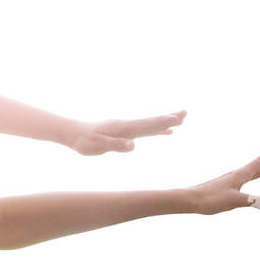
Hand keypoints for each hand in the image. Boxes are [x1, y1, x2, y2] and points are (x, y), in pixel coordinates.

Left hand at [69, 110, 187, 154]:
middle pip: (151, 122)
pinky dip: (157, 131)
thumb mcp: (98, 146)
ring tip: (182, 119)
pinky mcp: (125, 131)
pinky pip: (145, 131)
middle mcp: (127, 125)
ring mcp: (127, 127)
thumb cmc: (84, 141)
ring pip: (150, 125)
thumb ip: (115, 145)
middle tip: (185, 114)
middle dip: (168, 119)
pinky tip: (167, 133)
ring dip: (166, 122)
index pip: (145, 125)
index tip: (176, 119)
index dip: (161, 123)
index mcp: (122, 128)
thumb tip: (133, 145)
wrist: (74, 133)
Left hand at [189, 143, 259, 214]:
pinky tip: (253, 176)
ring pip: (255, 170)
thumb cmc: (210, 199)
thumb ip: (257, 202)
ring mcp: (233, 179)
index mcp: (241, 174)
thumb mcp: (236, 201)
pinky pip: (247, 177)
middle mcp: (238, 174)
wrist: (189, 200)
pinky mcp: (228, 186)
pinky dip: (256, 173)